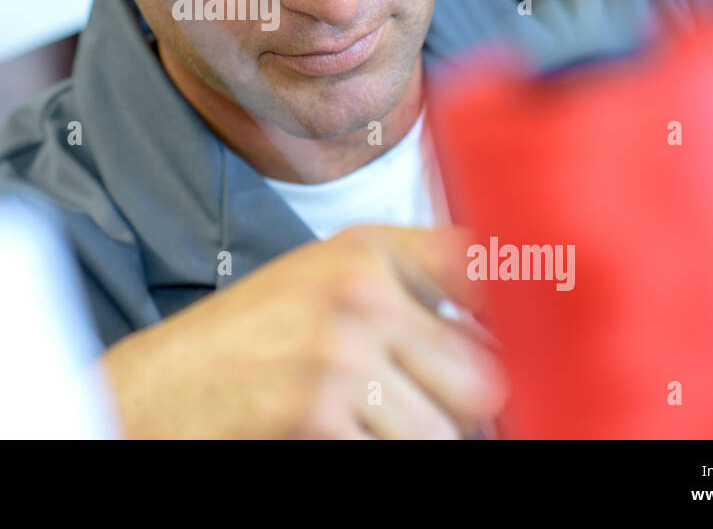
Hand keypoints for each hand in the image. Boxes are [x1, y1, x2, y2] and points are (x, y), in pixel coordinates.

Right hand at [100, 224, 506, 438]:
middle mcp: (360, 294)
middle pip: (482, 375)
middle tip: (418, 409)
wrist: (155, 390)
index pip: (486, 265)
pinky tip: (335, 436)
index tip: (557, 331)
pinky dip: (380, 456)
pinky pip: (400, 459)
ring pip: (449, 431)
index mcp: (365, 252)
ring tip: (370, 426)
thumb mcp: (320, 281)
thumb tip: (508, 323)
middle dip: (461, 407)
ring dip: (423, 442)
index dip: (529, 303)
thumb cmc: (245, 341)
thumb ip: (404, 286)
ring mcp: (341, 357)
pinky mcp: (320, 418)